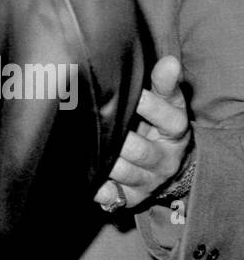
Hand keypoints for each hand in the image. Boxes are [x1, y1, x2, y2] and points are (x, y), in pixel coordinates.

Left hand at [94, 55, 190, 211]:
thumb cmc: (159, 123)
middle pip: (141, 151)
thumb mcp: (168, 103)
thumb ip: (164, 83)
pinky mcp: (131, 197)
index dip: (150, 107)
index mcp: (176, 133)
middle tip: (97, 122)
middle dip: (119, 138)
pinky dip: (99, 188)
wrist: (167, 163)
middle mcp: (164, 160)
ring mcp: (148, 181)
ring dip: (105, 161)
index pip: (170, 120)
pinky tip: (85, 177)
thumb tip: (169, 62)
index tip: (133, 94)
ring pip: (125, 173)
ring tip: (84, 145)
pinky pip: (113, 196)